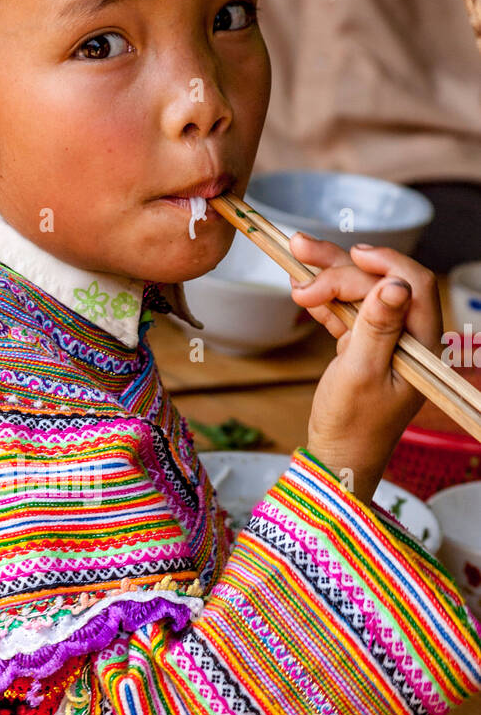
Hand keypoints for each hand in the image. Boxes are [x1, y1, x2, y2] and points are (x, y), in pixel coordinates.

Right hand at [289, 234, 442, 505]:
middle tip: (300, 253)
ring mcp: (384, 342)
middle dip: (341, 267)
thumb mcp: (360, 374)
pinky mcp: (362, 349)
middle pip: (379, 284)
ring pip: (359, 295)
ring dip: (327, 276)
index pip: (412, 286)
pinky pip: (346, 314)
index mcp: (420, 344)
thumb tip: (393, 285)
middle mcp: (407, 338)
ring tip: (293, 256)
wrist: (336, 461)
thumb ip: (376, 327)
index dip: (384, 262)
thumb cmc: (351, 426)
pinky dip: (324, 300)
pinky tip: (301, 287)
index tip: (349, 254)